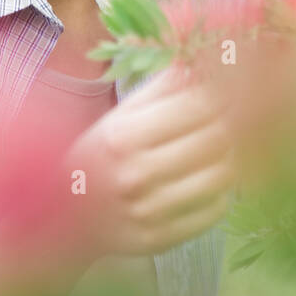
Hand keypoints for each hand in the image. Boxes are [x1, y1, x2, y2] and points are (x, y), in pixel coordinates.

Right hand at [58, 65, 237, 258]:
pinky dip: (220, 195)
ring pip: (222, 175)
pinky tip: (208, 184)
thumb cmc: (100, 156)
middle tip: (234, 122)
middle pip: (217, 139)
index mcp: (124, 135)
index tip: (230, 93)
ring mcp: (148, 211)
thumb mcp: (122, 115)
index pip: (199, 105)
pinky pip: (215, 211)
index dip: (223, 95)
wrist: (61, 221)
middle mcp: (135, 174)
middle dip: (232, 126)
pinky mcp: (160, 240)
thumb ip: (165, 86)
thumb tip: (202, 55)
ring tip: (224, 152)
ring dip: (232, 159)